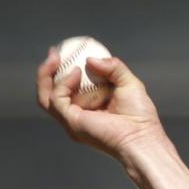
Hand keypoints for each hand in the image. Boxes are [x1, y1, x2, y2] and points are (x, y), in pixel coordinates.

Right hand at [35, 47, 164, 160]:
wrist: (143, 137)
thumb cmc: (141, 116)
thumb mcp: (129, 84)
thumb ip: (114, 68)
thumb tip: (90, 59)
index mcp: (88, 109)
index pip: (67, 90)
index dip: (62, 71)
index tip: (66, 51)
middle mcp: (77, 117)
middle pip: (49, 93)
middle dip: (46, 71)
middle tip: (54, 52)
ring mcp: (72, 122)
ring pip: (45, 97)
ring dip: (46, 74)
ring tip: (55, 57)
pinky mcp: (72, 123)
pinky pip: (57, 99)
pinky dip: (63, 83)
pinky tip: (76, 72)